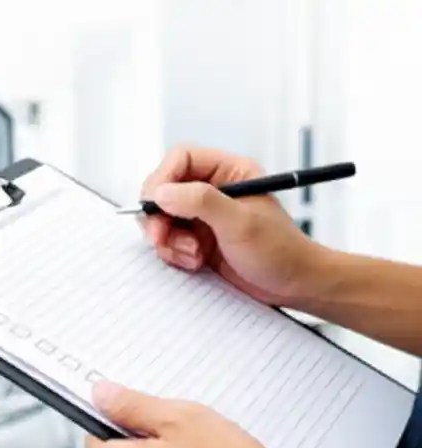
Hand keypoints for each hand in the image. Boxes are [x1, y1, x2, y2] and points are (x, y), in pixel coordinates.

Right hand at [141, 145, 331, 307]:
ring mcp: (202, 216)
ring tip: (193, 255)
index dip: (163, 179)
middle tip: (161, 238)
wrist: (292, 286)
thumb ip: (200, 201)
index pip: (181, 159)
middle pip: (163, 189)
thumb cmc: (279, 251)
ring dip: (168, 240)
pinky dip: (173, 253)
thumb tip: (162, 192)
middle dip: (159, 217)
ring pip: (161, 217)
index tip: (155, 204)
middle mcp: (213, 190)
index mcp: (229, 172)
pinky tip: (195, 262)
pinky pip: (167, 240)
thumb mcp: (240, 223)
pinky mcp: (196, 239)